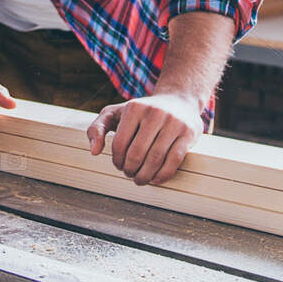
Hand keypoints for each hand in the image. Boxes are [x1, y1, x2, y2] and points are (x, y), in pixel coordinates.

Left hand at [87, 93, 204, 185]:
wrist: (178, 101)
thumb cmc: (141, 112)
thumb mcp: (115, 113)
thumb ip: (97, 129)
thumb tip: (94, 152)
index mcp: (134, 107)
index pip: (120, 143)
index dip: (117, 160)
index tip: (119, 165)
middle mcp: (155, 112)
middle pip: (137, 154)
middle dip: (130, 170)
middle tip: (130, 175)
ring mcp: (174, 122)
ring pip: (155, 159)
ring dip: (145, 175)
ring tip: (140, 179)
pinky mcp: (188, 133)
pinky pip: (174, 160)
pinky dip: (163, 175)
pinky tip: (156, 179)